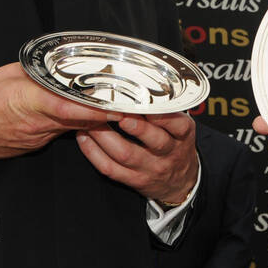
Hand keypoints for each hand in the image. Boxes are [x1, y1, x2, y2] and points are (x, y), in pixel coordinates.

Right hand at [0, 63, 123, 160]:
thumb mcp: (7, 74)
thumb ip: (37, 72)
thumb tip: (60, 66)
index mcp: (26, 101)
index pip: (67, 107)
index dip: (94, 108)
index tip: (116, 104)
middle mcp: (36, 124)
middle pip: (79, 118)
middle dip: (105, 111)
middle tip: (128, 100)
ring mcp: (37, 138)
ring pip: (74, 127)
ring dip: (93, 118)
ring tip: (115, 105)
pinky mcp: (36, 145)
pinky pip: (62, 133)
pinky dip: (75, 123)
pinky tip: (85, 114)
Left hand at [77, 112, 197, 204]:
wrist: (180, 181)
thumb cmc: (175, 145)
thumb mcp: (180, 127)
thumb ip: (165, 110)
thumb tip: (138, 86)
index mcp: (182, 136)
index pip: (178, 126)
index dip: (162, 115)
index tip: (145, 102)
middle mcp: (169, 153)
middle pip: (154, 142)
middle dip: (135, 126)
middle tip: (116, 111)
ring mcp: (150, 168)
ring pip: (126, 154)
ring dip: (105, 136)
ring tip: (91, 121)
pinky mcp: (134, 180)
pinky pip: (110, 168)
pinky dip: (93, 152)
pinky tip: (85, 138)